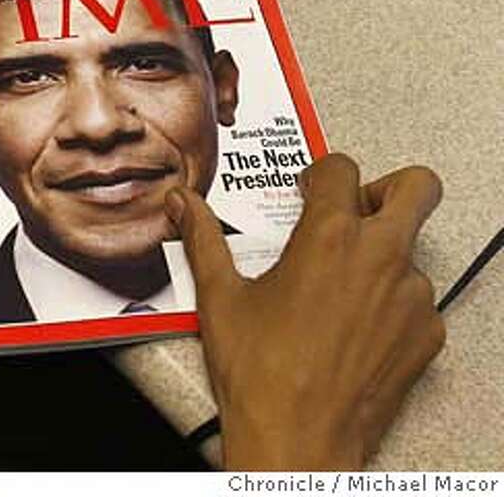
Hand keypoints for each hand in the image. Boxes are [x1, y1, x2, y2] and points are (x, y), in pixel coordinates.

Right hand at [166, 153, 445, 469]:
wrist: (298, 439)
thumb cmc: (261, 374)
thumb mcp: (221, 296)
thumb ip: (203, 238)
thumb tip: (184, 203)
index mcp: (328, 238)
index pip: (340, 169)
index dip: (321, 173)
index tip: (308, 190)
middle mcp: (380, 259)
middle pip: (415, 188)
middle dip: (386, 189)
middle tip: (352, 210)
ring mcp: (410, 297)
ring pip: (411, 250)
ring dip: (381, 256)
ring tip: (336, 287)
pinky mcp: (424, 334)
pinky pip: (416, 300)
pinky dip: (390, 303)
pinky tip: (350, 326)